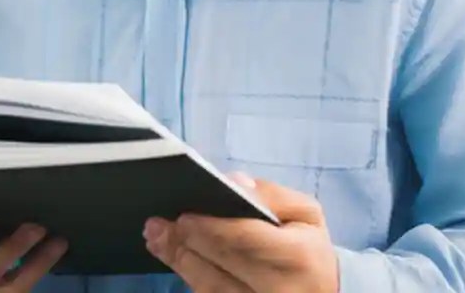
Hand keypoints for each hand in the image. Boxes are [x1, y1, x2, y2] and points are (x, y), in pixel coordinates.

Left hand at [144, 172, 338, 292]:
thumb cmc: (310, 251)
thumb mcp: (306, 215)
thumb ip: (271, 194)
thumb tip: (234, 183)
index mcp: (296, 259)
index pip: (239, 241)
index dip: (205, 228)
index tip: (181, 215)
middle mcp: (277, 292)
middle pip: (216, 266)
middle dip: (182, 243)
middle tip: (154, 226)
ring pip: (208, 288)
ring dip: (178, 262)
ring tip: (157, 240)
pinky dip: (191, 278)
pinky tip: (177, 259)